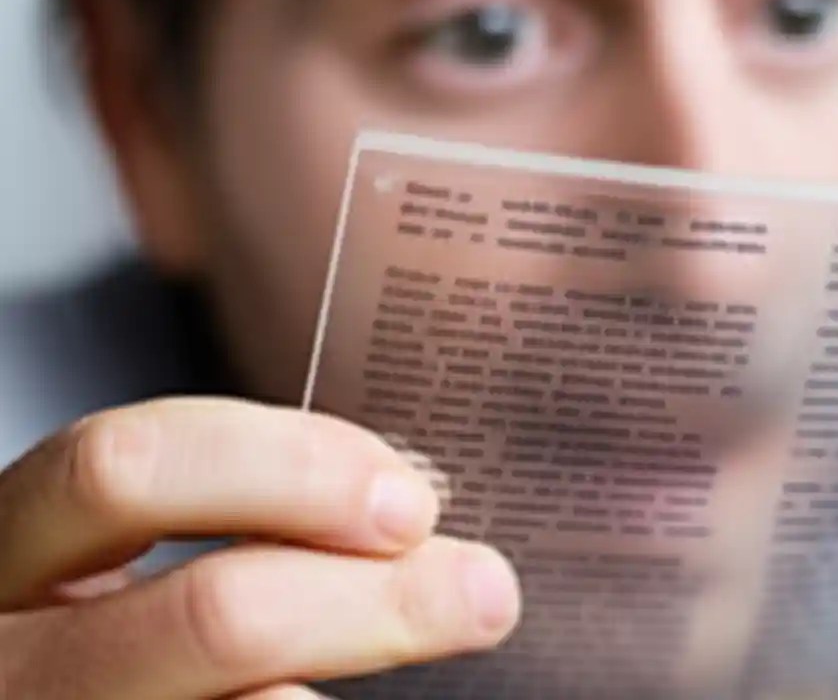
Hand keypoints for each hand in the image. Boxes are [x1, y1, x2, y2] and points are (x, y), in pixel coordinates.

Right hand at [0, 399, 520, 699]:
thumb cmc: (120, 636)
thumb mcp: (131, 557)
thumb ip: (244, 513)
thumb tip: (409, 493)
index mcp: (20, 549)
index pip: (124, 469)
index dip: (286, 468)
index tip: (411, 499)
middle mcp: (15, 659)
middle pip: (212, 614)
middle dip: (374, 596)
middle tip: (484, 590)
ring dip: (369, 665)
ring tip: (449, 638)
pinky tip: (352, 695)